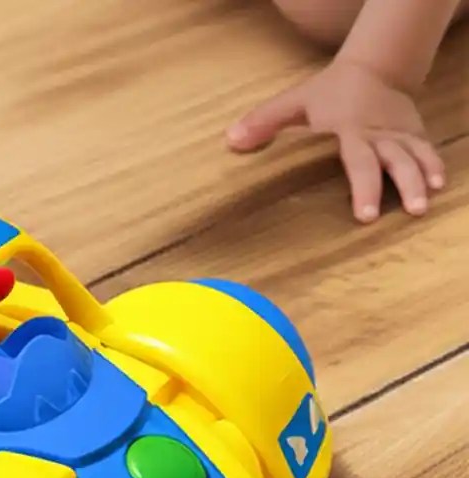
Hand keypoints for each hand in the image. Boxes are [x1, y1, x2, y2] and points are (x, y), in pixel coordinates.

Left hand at [227, 59, 445, 222]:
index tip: (363, 214)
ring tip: (423, 208)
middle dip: (400, 186)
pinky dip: (435, 167)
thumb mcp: (293, 102)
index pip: (356, 159)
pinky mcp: (414, 134)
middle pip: (392, 160)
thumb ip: (264, 121)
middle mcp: (378, 132)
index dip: (362, 186)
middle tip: (408, 211)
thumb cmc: (326, 93)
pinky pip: (427, 151)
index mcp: (348, 127)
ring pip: (415, 157)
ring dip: (422, 180)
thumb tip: (231, 141)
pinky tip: (441, 188)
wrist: (373, 68)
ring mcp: (399, 134)